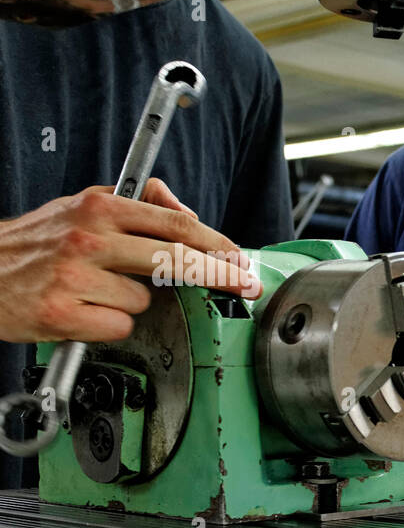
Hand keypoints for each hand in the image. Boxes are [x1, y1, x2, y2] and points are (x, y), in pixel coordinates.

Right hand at [0, 179, 260, 342]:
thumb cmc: (36, 243)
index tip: (240, 258)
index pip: (176, 224)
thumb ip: (137, 202)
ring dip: (131, 301)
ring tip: (97, 291)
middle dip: (220, 276)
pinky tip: (83, 310)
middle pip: (176, 259)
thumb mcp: (82, 205)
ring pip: (144, 298)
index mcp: (99, 206)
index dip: (218, 244)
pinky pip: (118, 325)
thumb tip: (185, 209)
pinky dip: (108, 324)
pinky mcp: (64, 314)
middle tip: (243, 286)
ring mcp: (76, 277)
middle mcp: (89, 238)